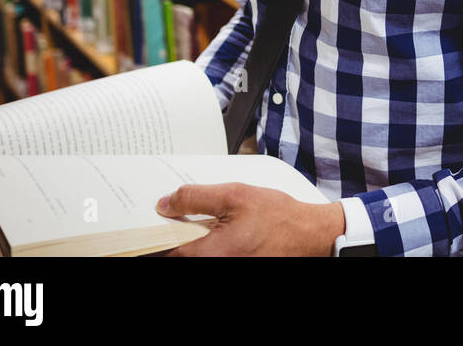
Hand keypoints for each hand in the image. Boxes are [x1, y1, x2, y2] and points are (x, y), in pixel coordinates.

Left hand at [157, 183, 345, 255]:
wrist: (308, 235)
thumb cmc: (277, 217)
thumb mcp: (234, 195)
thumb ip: (195, 198)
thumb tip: (165, 204)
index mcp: (207, 254)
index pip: (164, 249)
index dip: (157, 231)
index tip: (154, 218)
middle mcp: (214, 266)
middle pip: (178, 254)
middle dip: (175, 234)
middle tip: (179, 214)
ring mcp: (224, 267)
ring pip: (194, 255)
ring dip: (191, 239)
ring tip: (204, 219)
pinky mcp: (233, 265)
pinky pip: (210, 255)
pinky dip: (207, 244)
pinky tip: (217, 229)